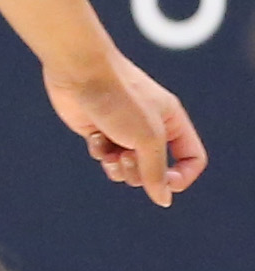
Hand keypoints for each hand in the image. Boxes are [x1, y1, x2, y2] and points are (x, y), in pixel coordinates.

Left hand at [44, 47, 206, 206]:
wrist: (78, 70)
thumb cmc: (119, 98)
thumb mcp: (147, 138)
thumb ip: (156, 172)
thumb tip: (163, 199)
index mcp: (171, 121)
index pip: (191, 157)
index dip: (183, 176)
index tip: (165, 182)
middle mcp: (149, 126)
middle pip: (155, 170)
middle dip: (140, 172)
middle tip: (127, 157)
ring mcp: (122, 128)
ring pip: (128, 167)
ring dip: (119, 168)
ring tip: (110, 154)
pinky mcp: (99, 129)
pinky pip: (105, 156)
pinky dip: (99, 151)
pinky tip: (93, 135)